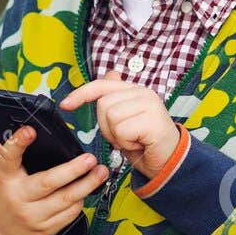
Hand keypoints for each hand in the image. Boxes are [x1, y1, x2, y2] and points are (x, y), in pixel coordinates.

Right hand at [0, 124, 108, 234]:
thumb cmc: (3, 194)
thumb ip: (3, 147)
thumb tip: (9, 120)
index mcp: (5, 179)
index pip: (9, 158)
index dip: (19, 143)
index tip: (30, 130)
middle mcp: (18, 198)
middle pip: (48, 182)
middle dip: (73, 169)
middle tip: (90, 158)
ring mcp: (32, 216)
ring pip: (65, 200)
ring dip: (87, 185)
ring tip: (100, 172)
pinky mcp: (45, 229)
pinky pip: (69, 214)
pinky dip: (81, 201)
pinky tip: (88, 190)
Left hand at [59, 69, 182, 177]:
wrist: (169, 160)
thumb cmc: (145, 141)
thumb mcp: (126, 118)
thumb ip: (116, 98)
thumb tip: (111, 74)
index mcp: (135, 90)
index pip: (102, 85)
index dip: (81, 94)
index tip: (65, 105)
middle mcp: (144, 92)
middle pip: (103, 104)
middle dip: (106, 126)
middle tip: (125, 135)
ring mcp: (150, 104)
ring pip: (111, 117)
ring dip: (116, 136)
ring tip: (133, 139)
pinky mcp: (153, 120)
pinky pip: (122, 130)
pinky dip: (126, 143)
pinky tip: (139, 144)